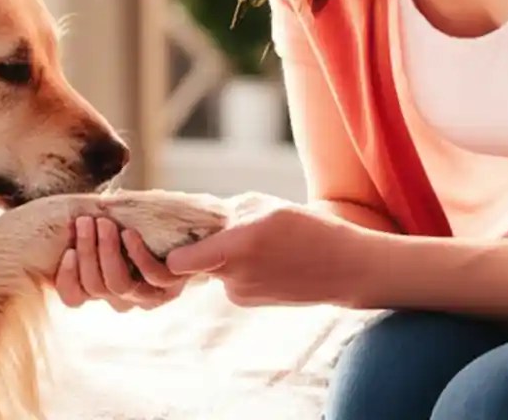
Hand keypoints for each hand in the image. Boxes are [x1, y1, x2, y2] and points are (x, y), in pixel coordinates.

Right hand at [53, 216, 187, 311]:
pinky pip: (151, 276)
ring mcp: (146, 295)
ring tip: (104, 223)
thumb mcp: (104, 228)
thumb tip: (63, 223)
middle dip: (86, 251)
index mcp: (100, 288)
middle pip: (94, 286)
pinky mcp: (170, 287)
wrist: (184, 229)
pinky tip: (130, 234)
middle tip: (85, 221)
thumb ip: (84, 233)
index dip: (66, 279)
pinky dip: (137, 254)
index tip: (67, 250)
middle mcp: (120, 298)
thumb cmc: (134, 224)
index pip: (74, 298)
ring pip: (118, 285)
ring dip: (107, 250)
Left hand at [165, 192, 377, 307]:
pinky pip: (227, 278)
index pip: (175, 263)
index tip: (160, 238)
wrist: (347, 270)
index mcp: (235, 248)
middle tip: (200, 230)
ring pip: (210, 269)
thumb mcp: (265, 206)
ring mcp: (241, 294)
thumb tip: (194, 216)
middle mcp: (233, 277)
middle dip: (189, 247)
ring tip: (248, 238)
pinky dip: (234, 266)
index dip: (161, 253)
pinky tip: (261, 255)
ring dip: (216, 254)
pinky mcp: (250, 301)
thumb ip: (225, 211)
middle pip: (189, 264)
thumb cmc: (309, 230)